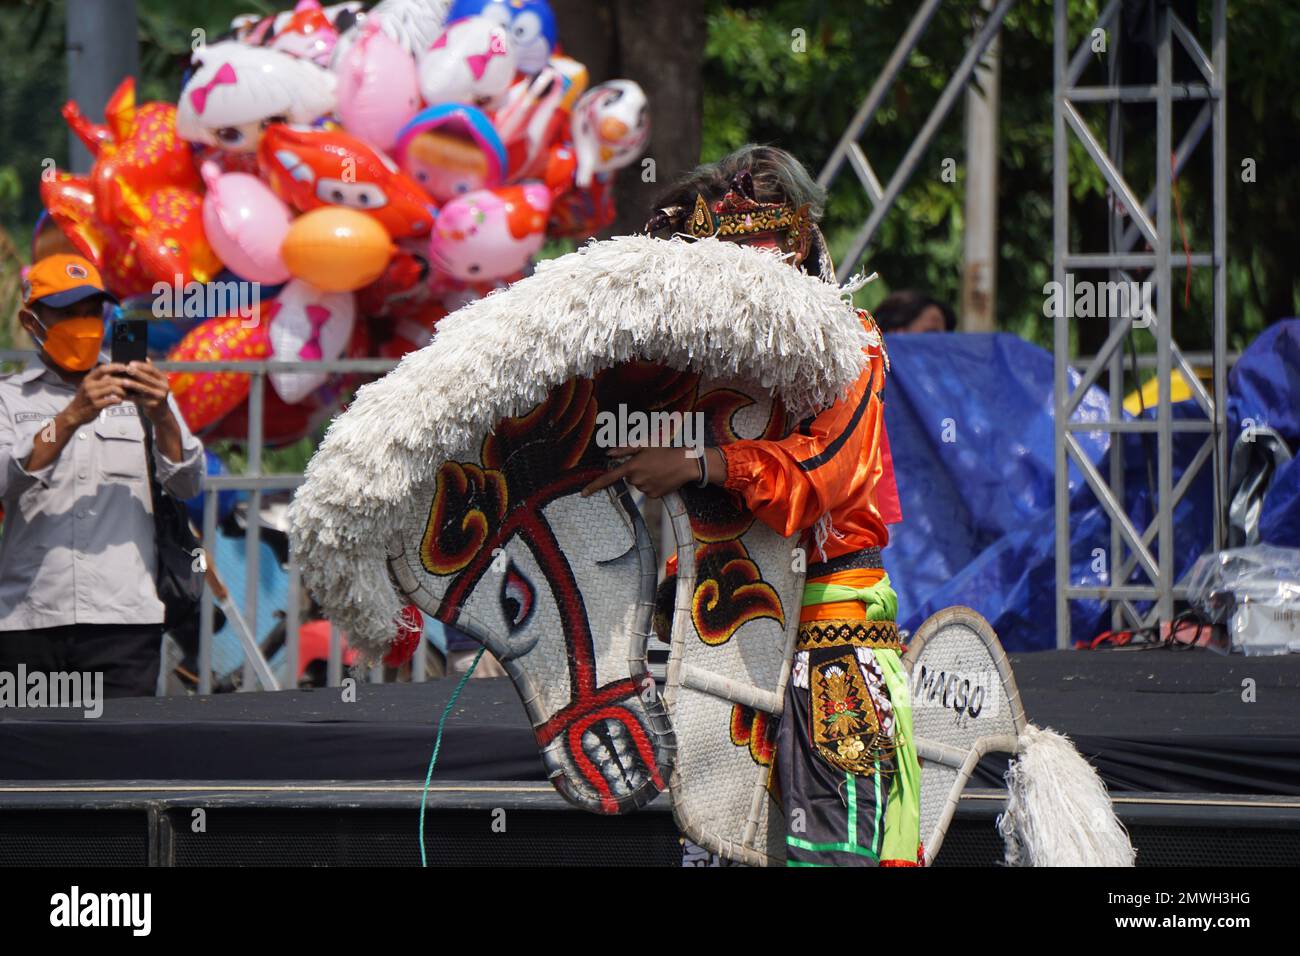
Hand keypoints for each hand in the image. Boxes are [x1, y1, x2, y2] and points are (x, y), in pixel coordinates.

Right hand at [63, 364, 129, 426]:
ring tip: (125, 394)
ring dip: (122, 392)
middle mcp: (89, 386)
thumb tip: (113, 371)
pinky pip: (111, 400)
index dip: (115, 367)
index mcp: (88, 379)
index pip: (102, 369)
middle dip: (123, 381)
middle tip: (131, 384)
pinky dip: (118, 400)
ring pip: (112, 389)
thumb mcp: (89, 387)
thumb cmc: (84, 399)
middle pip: (110, 380)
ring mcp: (92, 395)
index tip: (125, 367)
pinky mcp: (95, 405)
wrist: (74, 414)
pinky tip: (120, 401)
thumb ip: (100, 380)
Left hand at [120, 359, 173, 422]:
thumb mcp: (156, 383)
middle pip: (148, 378)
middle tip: (126, 369)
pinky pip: (139, 400)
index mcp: (164, 379)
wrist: (160, 413)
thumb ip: (151, 372)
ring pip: (144, 389)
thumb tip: (146, 357)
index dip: (141, 366)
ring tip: (123, 381)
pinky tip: (122, 394)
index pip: (152, 370)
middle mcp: (164, 387)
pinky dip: (130, 397)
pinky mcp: (154, 405)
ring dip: (132, 385)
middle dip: (136, 373)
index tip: (131, 363)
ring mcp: (160, 396)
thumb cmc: (154, 395)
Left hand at [580, 446, 702, 498]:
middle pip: (628, 478)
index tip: (583, 493)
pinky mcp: (654, 496)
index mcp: (632, 466)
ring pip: (638, 484)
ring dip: (644, 477)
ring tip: (658, 469)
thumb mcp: (644, 444)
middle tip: (650, 462)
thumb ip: (624, 449)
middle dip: (635, 471)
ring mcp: (645, 489)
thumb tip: (608, 454)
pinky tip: (661, 477)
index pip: (608, 478)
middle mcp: (637, 480)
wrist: (685, 464)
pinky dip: (652, 484)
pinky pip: (647, 491)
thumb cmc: (665, 450)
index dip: (594, 486)